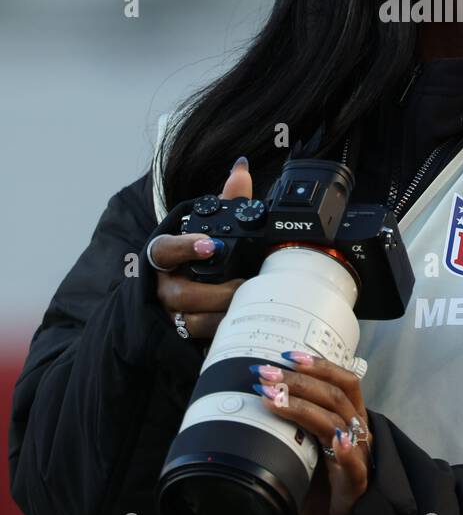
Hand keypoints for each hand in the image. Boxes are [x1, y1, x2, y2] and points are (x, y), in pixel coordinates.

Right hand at [150, 160, 253, 339]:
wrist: (163, 299)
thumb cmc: (190, 259)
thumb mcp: (201, 229)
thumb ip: (223, 202)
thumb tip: (241, 170)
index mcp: (162, 257)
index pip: (164, 250)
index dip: (186, 247)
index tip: (211, 244)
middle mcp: (161, 287)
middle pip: (182, 295)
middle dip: (217, 293)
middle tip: (245, 284)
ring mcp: (168, 316)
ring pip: (191, 324)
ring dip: (221, 317)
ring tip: (248, 308)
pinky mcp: (180, 340)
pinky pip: (199, 345)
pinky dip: (220, 341)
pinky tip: (240, 334)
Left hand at [251, 354, 372, 514]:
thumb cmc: (320, 475)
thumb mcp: (306, 441)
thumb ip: (293, 419)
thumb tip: (257, 393)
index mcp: (350, 415)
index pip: (342, 381)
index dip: (318, 366)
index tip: (287, 355)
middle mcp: (357, 429)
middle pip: (334, 396)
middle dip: (298, 382)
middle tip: (266, 377)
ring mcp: (360, 454)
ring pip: (337, 422)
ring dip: (303, 408)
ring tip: (274, 401)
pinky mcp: (357, 482)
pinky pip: (355, 464)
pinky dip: (347, 451)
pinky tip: (336, 442)